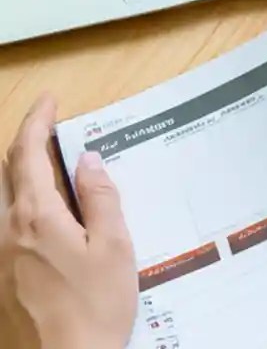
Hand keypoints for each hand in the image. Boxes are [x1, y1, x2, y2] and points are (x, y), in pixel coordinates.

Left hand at [0, 95, 136, 348]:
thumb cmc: (93, 309)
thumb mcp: (113, 248)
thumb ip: (100, 199)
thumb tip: (89, 160)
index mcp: (35, 217)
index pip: (25, 153)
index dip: (36, 121)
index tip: (50, 100)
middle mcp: (4, 231)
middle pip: (5, 174)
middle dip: (25, 147)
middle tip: (52, 135)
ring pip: (3, 202)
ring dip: (24, 180)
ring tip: (56, 179)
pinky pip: (7, 230)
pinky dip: (24, 211)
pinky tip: (52, 228)